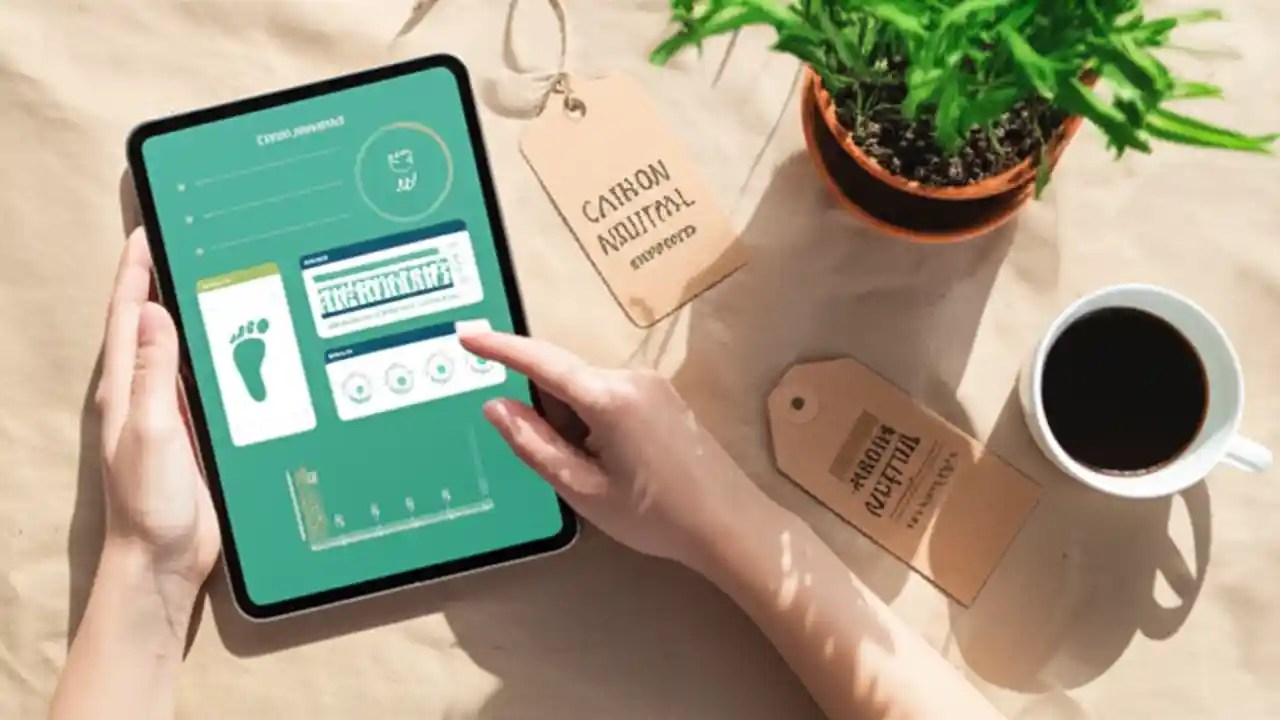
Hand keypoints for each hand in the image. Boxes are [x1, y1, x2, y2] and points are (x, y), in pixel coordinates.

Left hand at [95, 230, 219, 600]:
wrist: (164, 561)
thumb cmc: (149, 502)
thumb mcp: (150, 432)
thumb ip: (153, 374)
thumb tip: (153, 312)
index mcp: (125, 388)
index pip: (127, 316)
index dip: (134, 273)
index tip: (147, 232)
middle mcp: (146, 394)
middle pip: (153, 325)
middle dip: (165, 282)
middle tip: (195, 244)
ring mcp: (171, 414)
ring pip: (184, 351)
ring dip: (198, 315)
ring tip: (225, 281)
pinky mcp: (198, 433)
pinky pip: (210, 381)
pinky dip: (222, 354)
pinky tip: (248, 345)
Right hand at [460, 330, 767, 567]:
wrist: (728, 525)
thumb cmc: (655, 515)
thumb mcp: (582, 489)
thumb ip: (532, 444)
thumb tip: (495, 406)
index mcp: (608, 397)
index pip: (540, 362)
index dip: (499, 348)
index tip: (465, 335)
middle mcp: (631, 376)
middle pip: (562, 380)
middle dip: (550, 417)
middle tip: (576, 470)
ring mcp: (651, 383)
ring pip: (584, 392)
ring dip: (575, 426)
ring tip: (606, 474)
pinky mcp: (663, 395)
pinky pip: (609, 398)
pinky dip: (596, 425)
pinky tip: (622, 465)